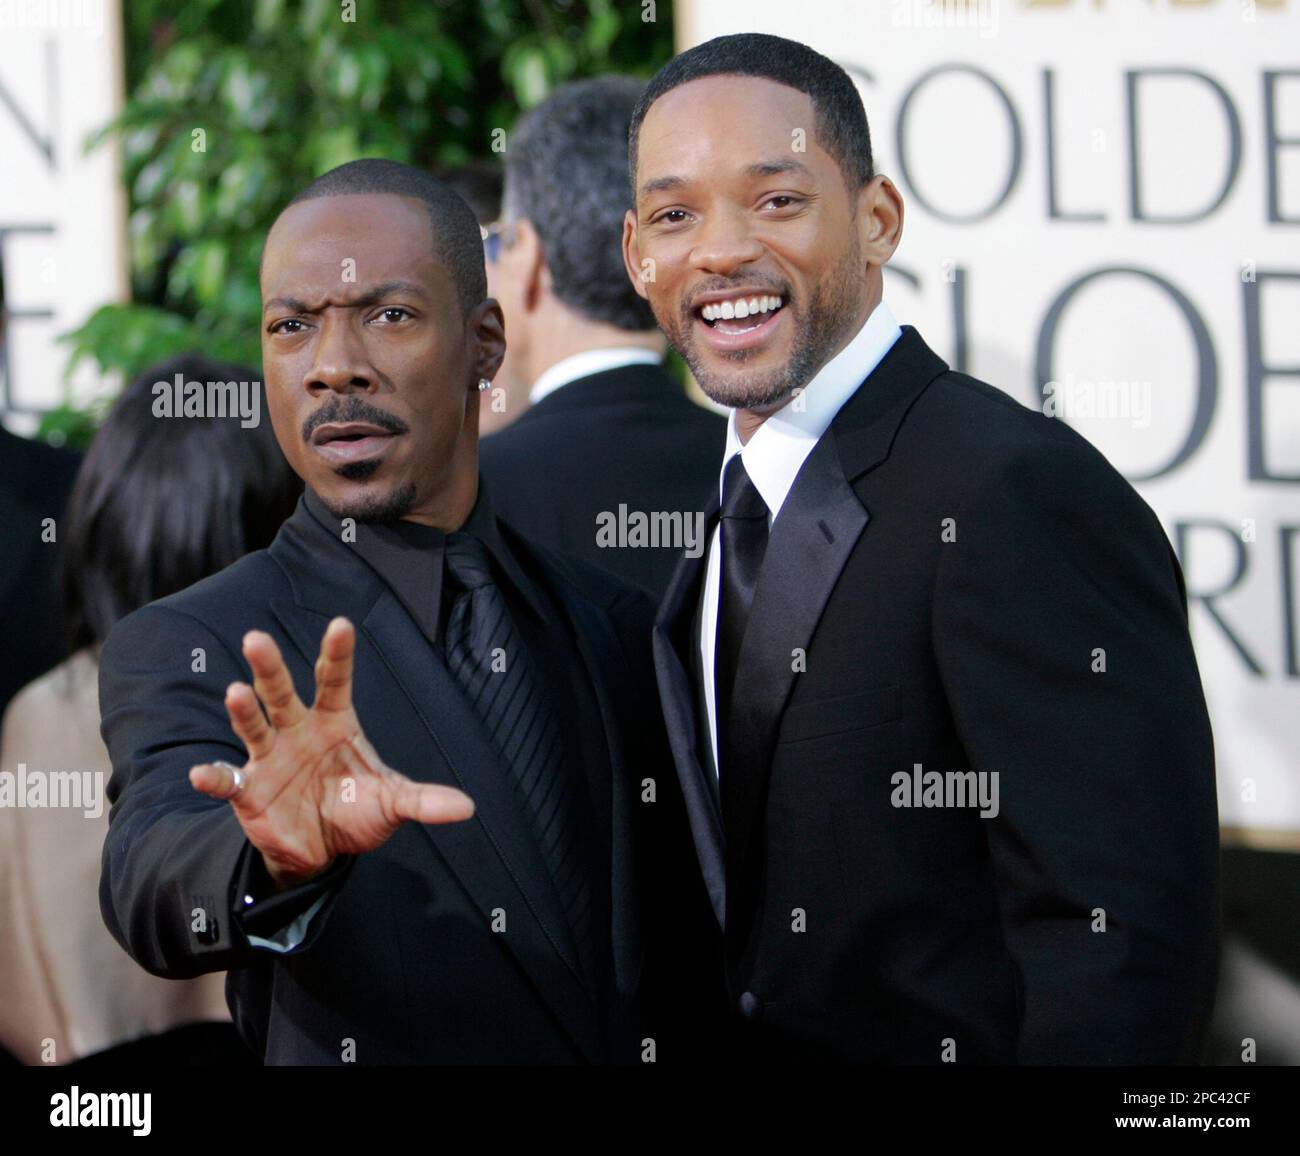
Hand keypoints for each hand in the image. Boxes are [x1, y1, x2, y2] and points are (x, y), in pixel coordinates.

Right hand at [189, 617, 473, 886]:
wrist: (322, 850)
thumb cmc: (356, 809)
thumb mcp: (393, 804)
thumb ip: (424, 801)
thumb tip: (468, 808)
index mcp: (334, 722)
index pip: (335, 680)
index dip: (338, 654)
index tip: (341, 624)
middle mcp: (298, 730)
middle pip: (282, 692)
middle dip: (270, 667)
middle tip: (257, 638)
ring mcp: (269, 757)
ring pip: (254, 725)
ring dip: (242, 710)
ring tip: (235, 691)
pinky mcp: (248, 791)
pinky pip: (228, 780)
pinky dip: (213, 778)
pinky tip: (201, 775)